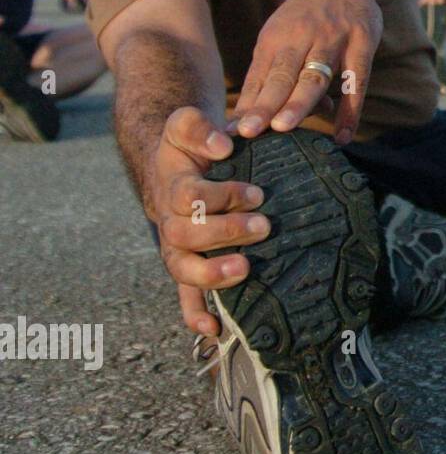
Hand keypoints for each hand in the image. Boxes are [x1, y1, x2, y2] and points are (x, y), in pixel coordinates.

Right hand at [151, 107, 270, 335]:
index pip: (191, 197)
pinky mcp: (188, 266)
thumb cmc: (190, 146)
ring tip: (245, 269)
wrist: (172, 166)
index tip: (255, 192)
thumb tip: (224, 144)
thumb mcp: (187, 123)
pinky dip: (194, 314)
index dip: (222, 196)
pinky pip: (185, 296)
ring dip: (212, 273)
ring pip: (183, 268)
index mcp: (174, 188)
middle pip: (188, 235)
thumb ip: (199, 127)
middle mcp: (172, 223)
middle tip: (264, 225)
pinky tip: (213, 330)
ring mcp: (179, 249)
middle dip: (226, 232)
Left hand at [231, 0, 380, 144]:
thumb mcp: (280, 37)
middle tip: (249, 131)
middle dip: (265, 104)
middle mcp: (301, 38)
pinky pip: (356, 82)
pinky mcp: (362, 43)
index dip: (247, 104)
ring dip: (299, 103)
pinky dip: (350, 111)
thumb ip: (271, 76)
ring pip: (314, 76)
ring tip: (285, 128)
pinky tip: (343, 136)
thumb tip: (255, 121)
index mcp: (275, 38)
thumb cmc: (306, 18)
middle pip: (281, 76)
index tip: (233, 132)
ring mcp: (333, 39)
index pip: (259, 77)